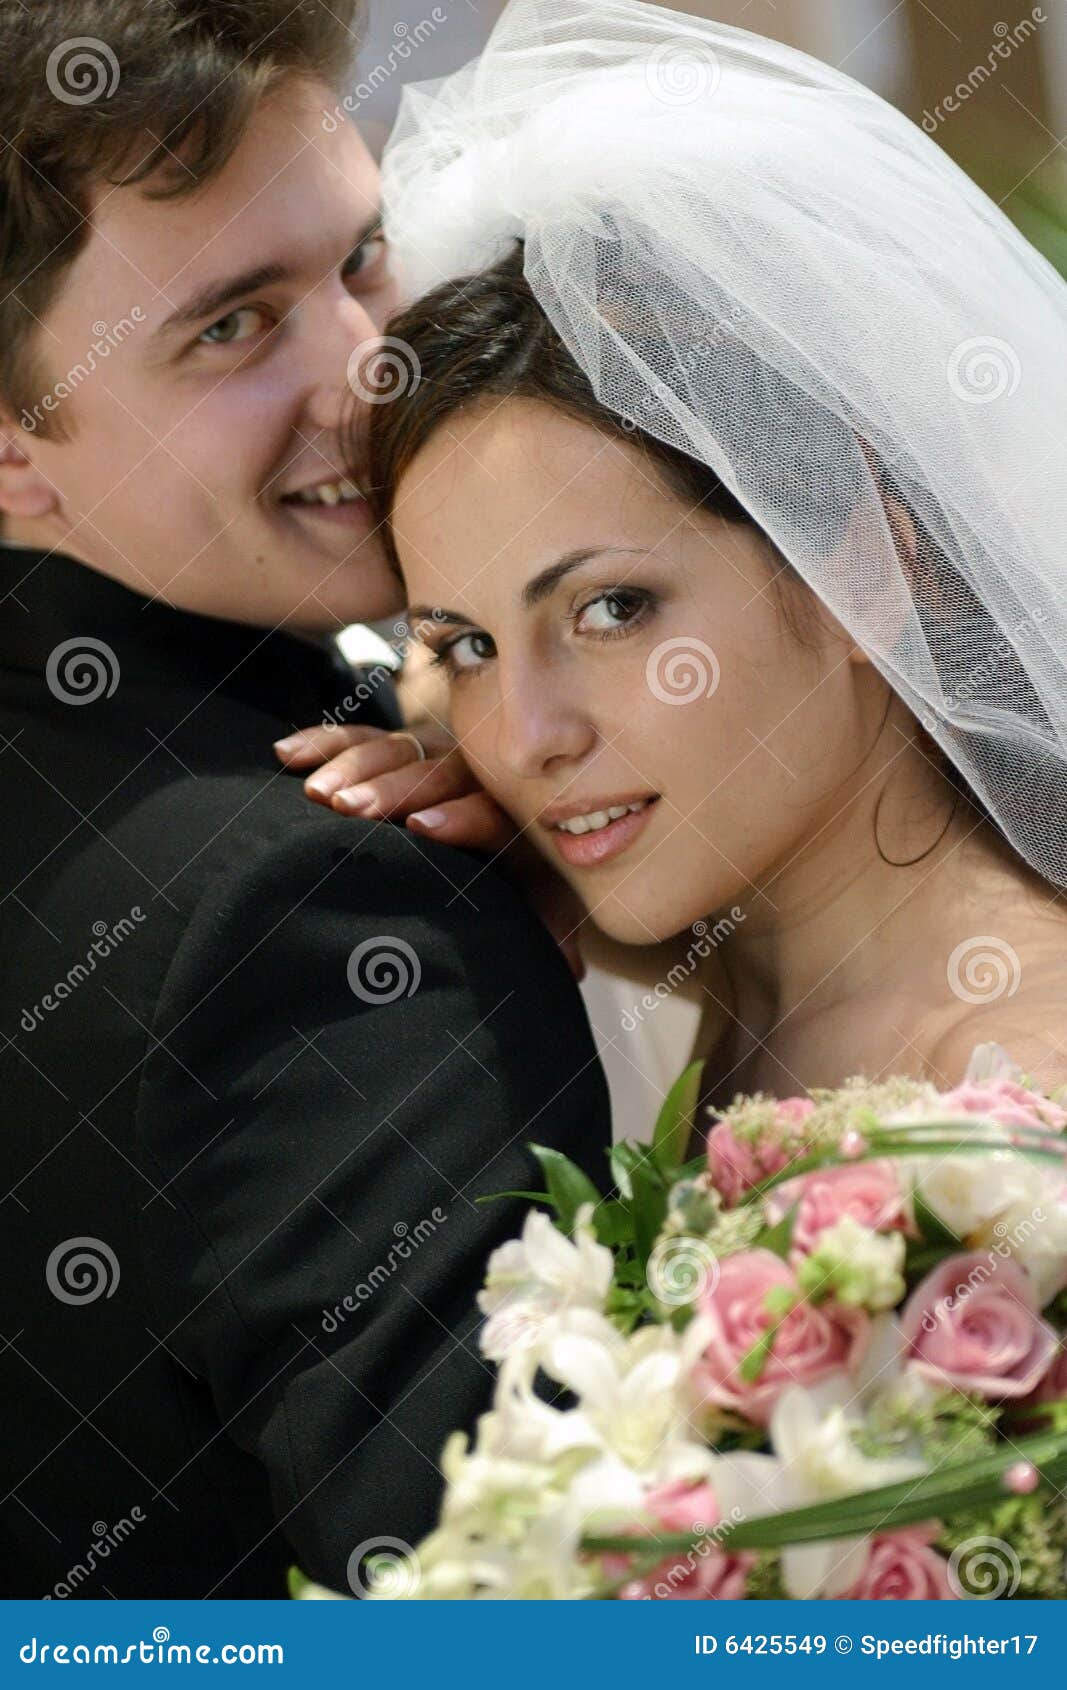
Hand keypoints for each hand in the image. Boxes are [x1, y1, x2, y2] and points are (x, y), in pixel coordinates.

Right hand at [274, 722, 586, 980]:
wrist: (506, 814)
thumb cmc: (517, 870)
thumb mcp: (537, 894)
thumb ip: (548, 924)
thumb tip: (571, 968)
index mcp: (509, 811)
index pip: (488, 810)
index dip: (459, 818)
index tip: (422, 827)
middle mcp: (470, 775)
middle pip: (433, 775)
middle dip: (393, 789)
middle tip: (351, 807)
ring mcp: (430, 755)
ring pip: (393, 749)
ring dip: (352, 767)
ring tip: (315, 793)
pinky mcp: (395, 746)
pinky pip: (357, 736)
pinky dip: (323, 743)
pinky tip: (286, 754)